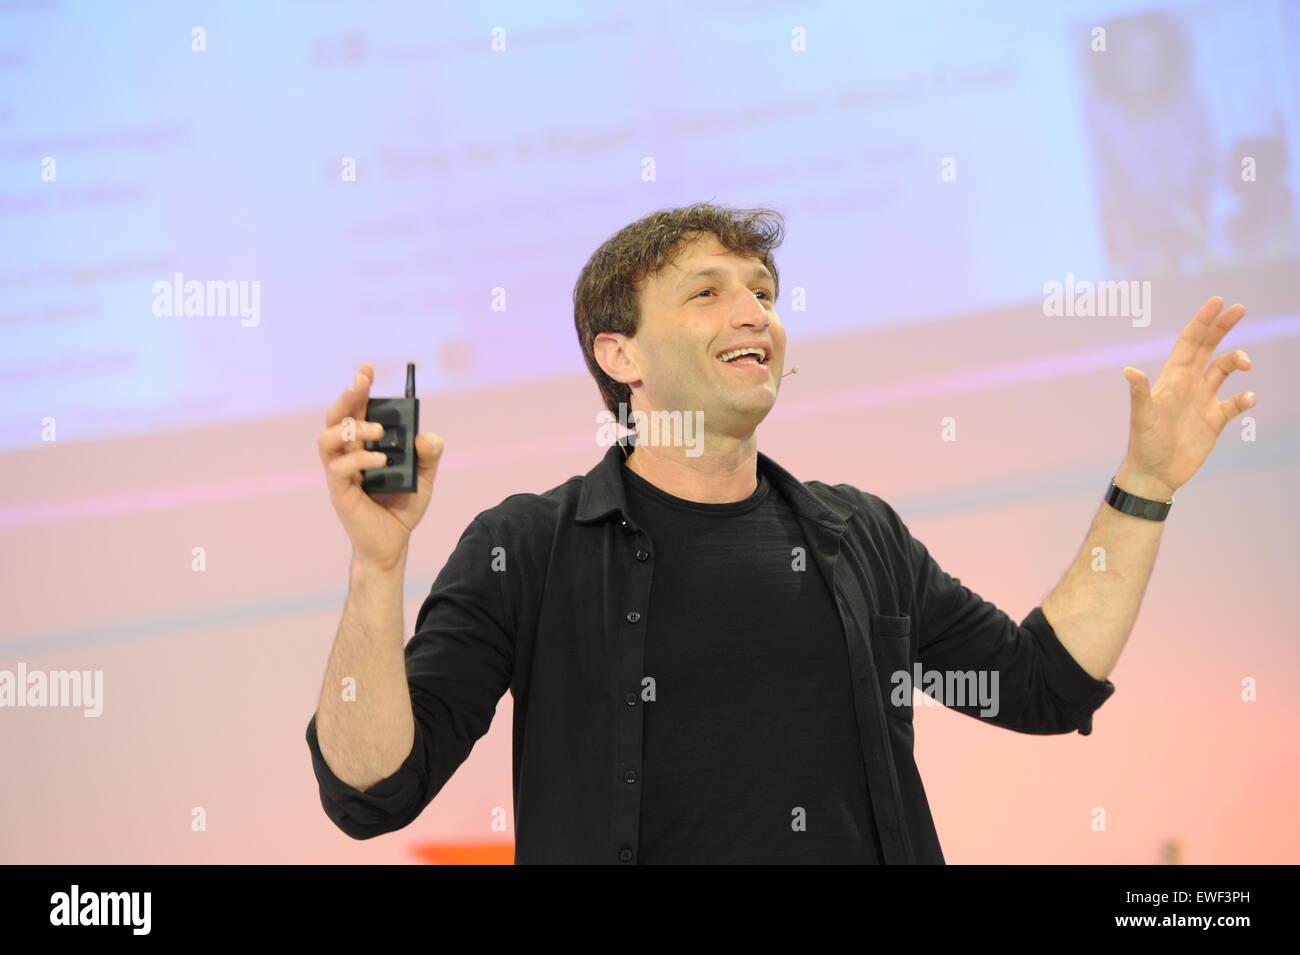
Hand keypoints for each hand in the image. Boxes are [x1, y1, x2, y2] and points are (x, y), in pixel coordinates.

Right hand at [317, 362, 444, 570]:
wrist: (393, 544)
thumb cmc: (402, 507)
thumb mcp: (425, 477)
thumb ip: (429, 455)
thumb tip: (428, 436)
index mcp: (364, 446)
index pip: (356, 410)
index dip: (359, 388)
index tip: (368, 368)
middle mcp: (348, 454)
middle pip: (336, 417)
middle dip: (348, 396)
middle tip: (362, 382)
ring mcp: (340, 472)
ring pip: (328, 438)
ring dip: (352, 428)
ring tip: (378, 431)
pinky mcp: (340, 492)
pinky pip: (339, 468)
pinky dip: (360, 459)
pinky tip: (381, 461)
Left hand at [1118, 296, 1255, 499]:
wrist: (1154, 474)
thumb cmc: (1143, 445)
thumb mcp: (1142, 417)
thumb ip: (1140, 393)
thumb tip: (1128, 370)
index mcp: (1172, 378)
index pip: (1190, 342)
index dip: (1202, 321)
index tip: (1217, 301)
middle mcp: (1189, 384)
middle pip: (1209, 347)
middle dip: (1222, 327)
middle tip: (1240, 307)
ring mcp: (1203, 401)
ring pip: (1225, 369)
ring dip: (1238, 360)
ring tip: (1246, 363)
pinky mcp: (1215, 420)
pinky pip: (1235, 402)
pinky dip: (1245, 398)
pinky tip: (1247, 399)